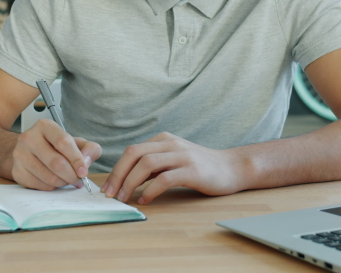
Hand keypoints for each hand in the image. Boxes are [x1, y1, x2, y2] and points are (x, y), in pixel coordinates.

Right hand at [11, 118, 101, 190]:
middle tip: (78, 180)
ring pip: (48, 176)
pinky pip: (39, 185)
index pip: (63, 142)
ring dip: (62, 182)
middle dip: (71, 175)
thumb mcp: (76, 143)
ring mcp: (19, 155)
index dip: (76, 159)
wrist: (30, 151)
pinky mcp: (16, 171)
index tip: (84, 172)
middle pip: (56, 162)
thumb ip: (88, 149)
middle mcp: (28, 138)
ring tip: (67, 180)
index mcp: (45, 126)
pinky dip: (51, 187)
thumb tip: (86, 162)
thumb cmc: (56, 146)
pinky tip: (54, 181)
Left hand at [101, 132, 245, 204]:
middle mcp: (171, 144)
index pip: (132, 151)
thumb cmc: (201, 168)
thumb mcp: (174, 160)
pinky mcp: (192, 170)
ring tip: (125, 199)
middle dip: (118, 175)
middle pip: (134, 154)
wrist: (232, 168)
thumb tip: (127, 180)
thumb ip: (154, 166)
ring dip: (131, 183)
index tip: (108, 188)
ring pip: (146, 164)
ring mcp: (182, 155)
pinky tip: (146, 200)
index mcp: (164, 140)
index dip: (116, 169)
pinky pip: (164, 178)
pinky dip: (150, 190)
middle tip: (111, 194)